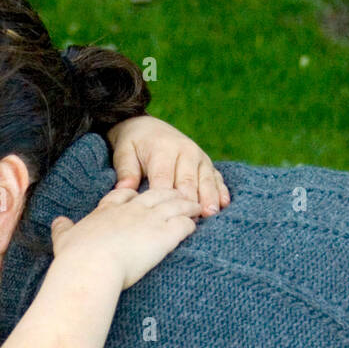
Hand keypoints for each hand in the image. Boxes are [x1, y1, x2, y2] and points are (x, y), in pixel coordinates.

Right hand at [51, 186, 200, 290]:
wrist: (90, 266)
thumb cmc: (76, 257)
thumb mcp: (64, 239)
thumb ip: (63, 229)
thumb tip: (57, 221)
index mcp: (108, 211)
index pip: (124, 195)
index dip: (135, 194)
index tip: (140, 195)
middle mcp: (131, 211)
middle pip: (155, 194)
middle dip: (168, 193)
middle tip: (179, 194)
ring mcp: (149, 220)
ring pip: (175, 205)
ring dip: (187, 205)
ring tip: (197, 206)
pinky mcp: (164, 235)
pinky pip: (183, 225)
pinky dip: (191, 224)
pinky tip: (197, 226)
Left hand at [108, 115, 229, 214]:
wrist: (146, 127)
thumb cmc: (134, 145)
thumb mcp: (124, 153)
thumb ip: (126, 171)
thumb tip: (125, 189)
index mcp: (162, 149)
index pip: (164, 177)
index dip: (166, 198)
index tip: (166, 216)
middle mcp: (184, 151)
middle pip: (188, 181)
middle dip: (189, 201)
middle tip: (191, 220)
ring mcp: (198, 157)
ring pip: (205, 179)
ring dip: (208, 197)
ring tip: (210, 214)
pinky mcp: (206, 163)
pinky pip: (216, 177)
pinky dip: (220, 190)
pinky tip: (224, 203)